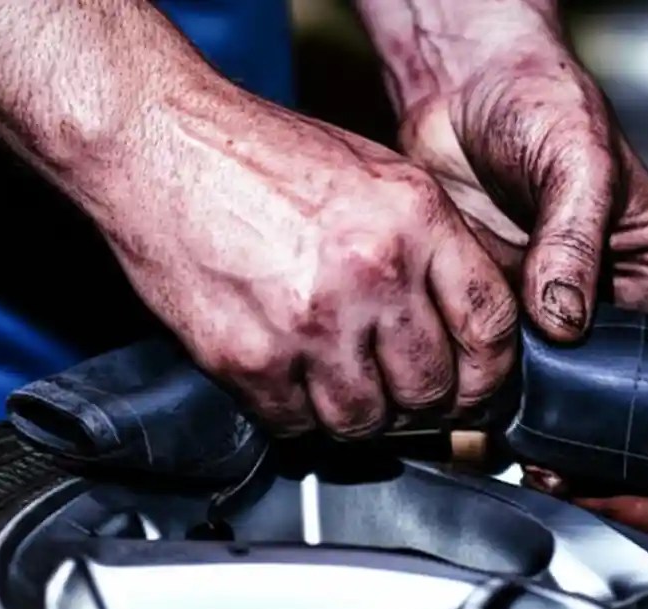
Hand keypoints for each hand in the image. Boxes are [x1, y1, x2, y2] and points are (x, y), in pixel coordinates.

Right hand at [93, 85, 518, 437]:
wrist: (157, 144)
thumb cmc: (254, 154)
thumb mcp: (372, 173)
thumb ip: (427, 242)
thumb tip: (459, 314)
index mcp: (413, 218)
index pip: (490, 326)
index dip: (488, 373)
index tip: (473, 387)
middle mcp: (371, 272)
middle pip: (432, 389)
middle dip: (420, 403)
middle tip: (400, 394)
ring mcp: (309, 322)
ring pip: (364, 422)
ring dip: (355, 415)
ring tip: (336, 383)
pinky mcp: (248, 358)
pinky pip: (294, 425)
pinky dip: (293, 414)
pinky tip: (285, 377)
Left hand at [358, 0, 647, 532]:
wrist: (458, 87)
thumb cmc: (541, 102)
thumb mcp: (579, 162)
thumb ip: (575, 240)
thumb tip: (563, 315)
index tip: (641, 466)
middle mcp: (600, 305)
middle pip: (614, 402)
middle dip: (596, 450)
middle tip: (564, 474)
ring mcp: (538, 314)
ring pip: (548, 399)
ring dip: (533, 433)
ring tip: (517, 454)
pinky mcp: (481, 311)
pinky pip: (486, 371)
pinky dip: (477, 400)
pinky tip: (466, 415)